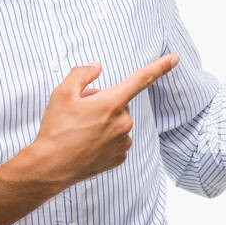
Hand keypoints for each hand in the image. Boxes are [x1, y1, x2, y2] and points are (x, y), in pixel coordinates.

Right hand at [27, 53, 178, 189]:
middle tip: (80, 114)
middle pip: (119, 103)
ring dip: (104, 122)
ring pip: (118, 122)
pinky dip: (105, 139)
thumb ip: (82, 73)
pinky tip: (87, 144)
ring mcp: (123, 142)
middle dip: (103, 104)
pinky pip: (117, 140)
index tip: (175, 58)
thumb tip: (97, 67)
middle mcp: (123, 122)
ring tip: (81, 131)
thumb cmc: (56, 128)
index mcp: (112, 103)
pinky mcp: (120, 157)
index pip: (141, 79)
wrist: (50, 166)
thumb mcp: (62, 93)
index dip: (160, 66)